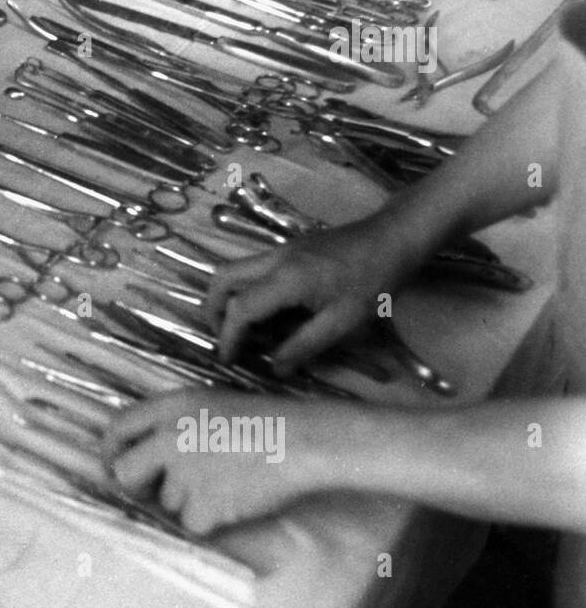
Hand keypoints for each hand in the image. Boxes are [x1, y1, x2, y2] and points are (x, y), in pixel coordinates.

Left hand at [102, 386, 333, 534]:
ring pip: (166, 501)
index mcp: (169, 406)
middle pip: (125, 473)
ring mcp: (184, 473)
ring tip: (224, 482)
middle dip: (136, 485)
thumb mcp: (208, 401)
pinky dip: (209, 520)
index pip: (117, 428)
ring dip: (187, 500)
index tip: (115, 462)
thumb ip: (172, 420)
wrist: (300, 441)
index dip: (112, 450)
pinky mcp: (203, 505)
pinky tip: (233, 500)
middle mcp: (168, 439)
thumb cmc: (262, 419)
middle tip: (154, 488)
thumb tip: (145, 448)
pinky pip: (191, 523)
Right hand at [204, 215, 426, 374]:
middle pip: (222, 279)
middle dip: (213, 310)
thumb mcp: (343, 322)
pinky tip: (272, 314)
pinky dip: (249, 292)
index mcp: (285, 279)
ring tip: (248, 331)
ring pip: (235, 271)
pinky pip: (254, 270)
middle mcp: (273, 260)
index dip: (228, 337)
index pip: (239, 308)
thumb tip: (275, 368)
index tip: (228, 359)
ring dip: (230, 300)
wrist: (393, 239)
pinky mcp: (289, 250)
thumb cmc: (373, 282)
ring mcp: (280, 251)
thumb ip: (304, 346)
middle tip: (226, 339)